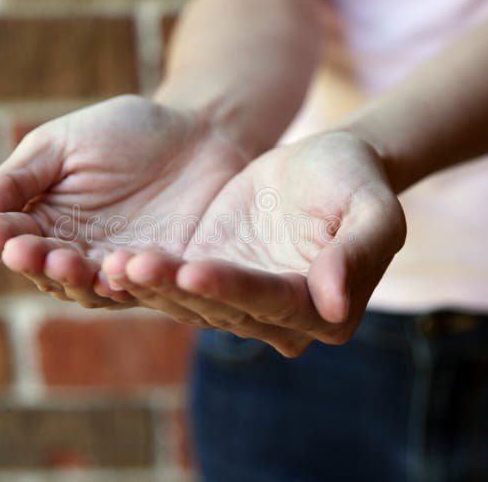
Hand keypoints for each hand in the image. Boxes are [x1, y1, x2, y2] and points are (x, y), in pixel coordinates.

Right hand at [0, 95, 245, 307]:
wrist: (198, 130)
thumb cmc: (125, 133)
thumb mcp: (61, 146)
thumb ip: (15, 181)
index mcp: (45, 221)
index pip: (10, 237)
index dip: (0, 237)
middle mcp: (77, 253)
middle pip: (46, 271)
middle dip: (34, 261)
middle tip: (27, 250)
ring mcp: (119, 268)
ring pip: (88, 288)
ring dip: (74, 279)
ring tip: (66, 262)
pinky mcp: (162, 276)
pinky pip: (142, 287)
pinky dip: (128, 282)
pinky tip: (119, 272)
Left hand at [98, 130, 405, 355]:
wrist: (322, 166)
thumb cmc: (356, 181)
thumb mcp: (375, 210)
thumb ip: (360, 252)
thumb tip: (335, 304)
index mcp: (325, 312)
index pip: (275, 303)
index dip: (235, 288)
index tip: (196, 270)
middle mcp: (279, 320)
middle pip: (224, 309)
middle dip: (177, 289)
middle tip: (134, 266)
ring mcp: (240, 302)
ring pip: (190, 303)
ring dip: (152, 285)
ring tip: (115, 264)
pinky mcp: (209, 280)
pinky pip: (174, 284)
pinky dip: (145, 276)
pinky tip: (112, 262)